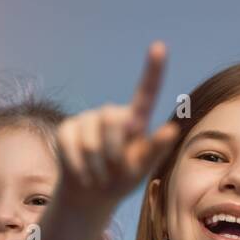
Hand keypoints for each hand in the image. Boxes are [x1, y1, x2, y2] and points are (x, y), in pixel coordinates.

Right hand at [56, 42, 180, 204]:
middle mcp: (112, 113)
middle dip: (114, 151)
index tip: (159, 47)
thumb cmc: (122, 179)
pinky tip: (83, 173)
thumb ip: (155, 150)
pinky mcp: (68, 128)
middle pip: (112, 121)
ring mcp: (88, 119)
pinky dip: (79, 167)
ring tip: (100, 174)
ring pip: (91, 140)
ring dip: (97, 166)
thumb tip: (171, 129)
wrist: (91, 193)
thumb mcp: (142, 169)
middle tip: (114, 169)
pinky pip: (72, 147)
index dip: (153, 69)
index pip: (147, 92)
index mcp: (136, 119)